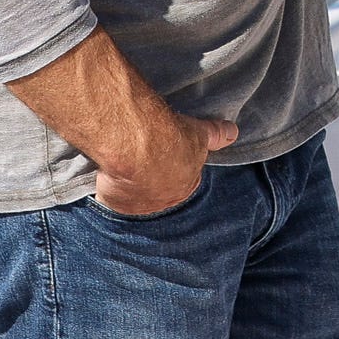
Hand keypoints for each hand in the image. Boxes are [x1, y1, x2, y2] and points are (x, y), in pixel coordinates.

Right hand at [92, 104, 237, 217]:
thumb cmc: (171, 139)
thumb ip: (216, 135)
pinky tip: (105, 174)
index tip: (166, 159)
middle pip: (158, 192)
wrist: (136, 146)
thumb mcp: (200, 134)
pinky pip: (109, 198)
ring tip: (123, 166)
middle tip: (143, 161)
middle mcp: (163, 202)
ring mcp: (137, 205)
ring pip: (133, 197)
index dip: (175, 169)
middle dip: (152, 180)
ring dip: (129, 186)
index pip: (183, 182)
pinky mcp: (112, 202)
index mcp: (186, 187)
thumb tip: (233, 133)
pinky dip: (106, 188)